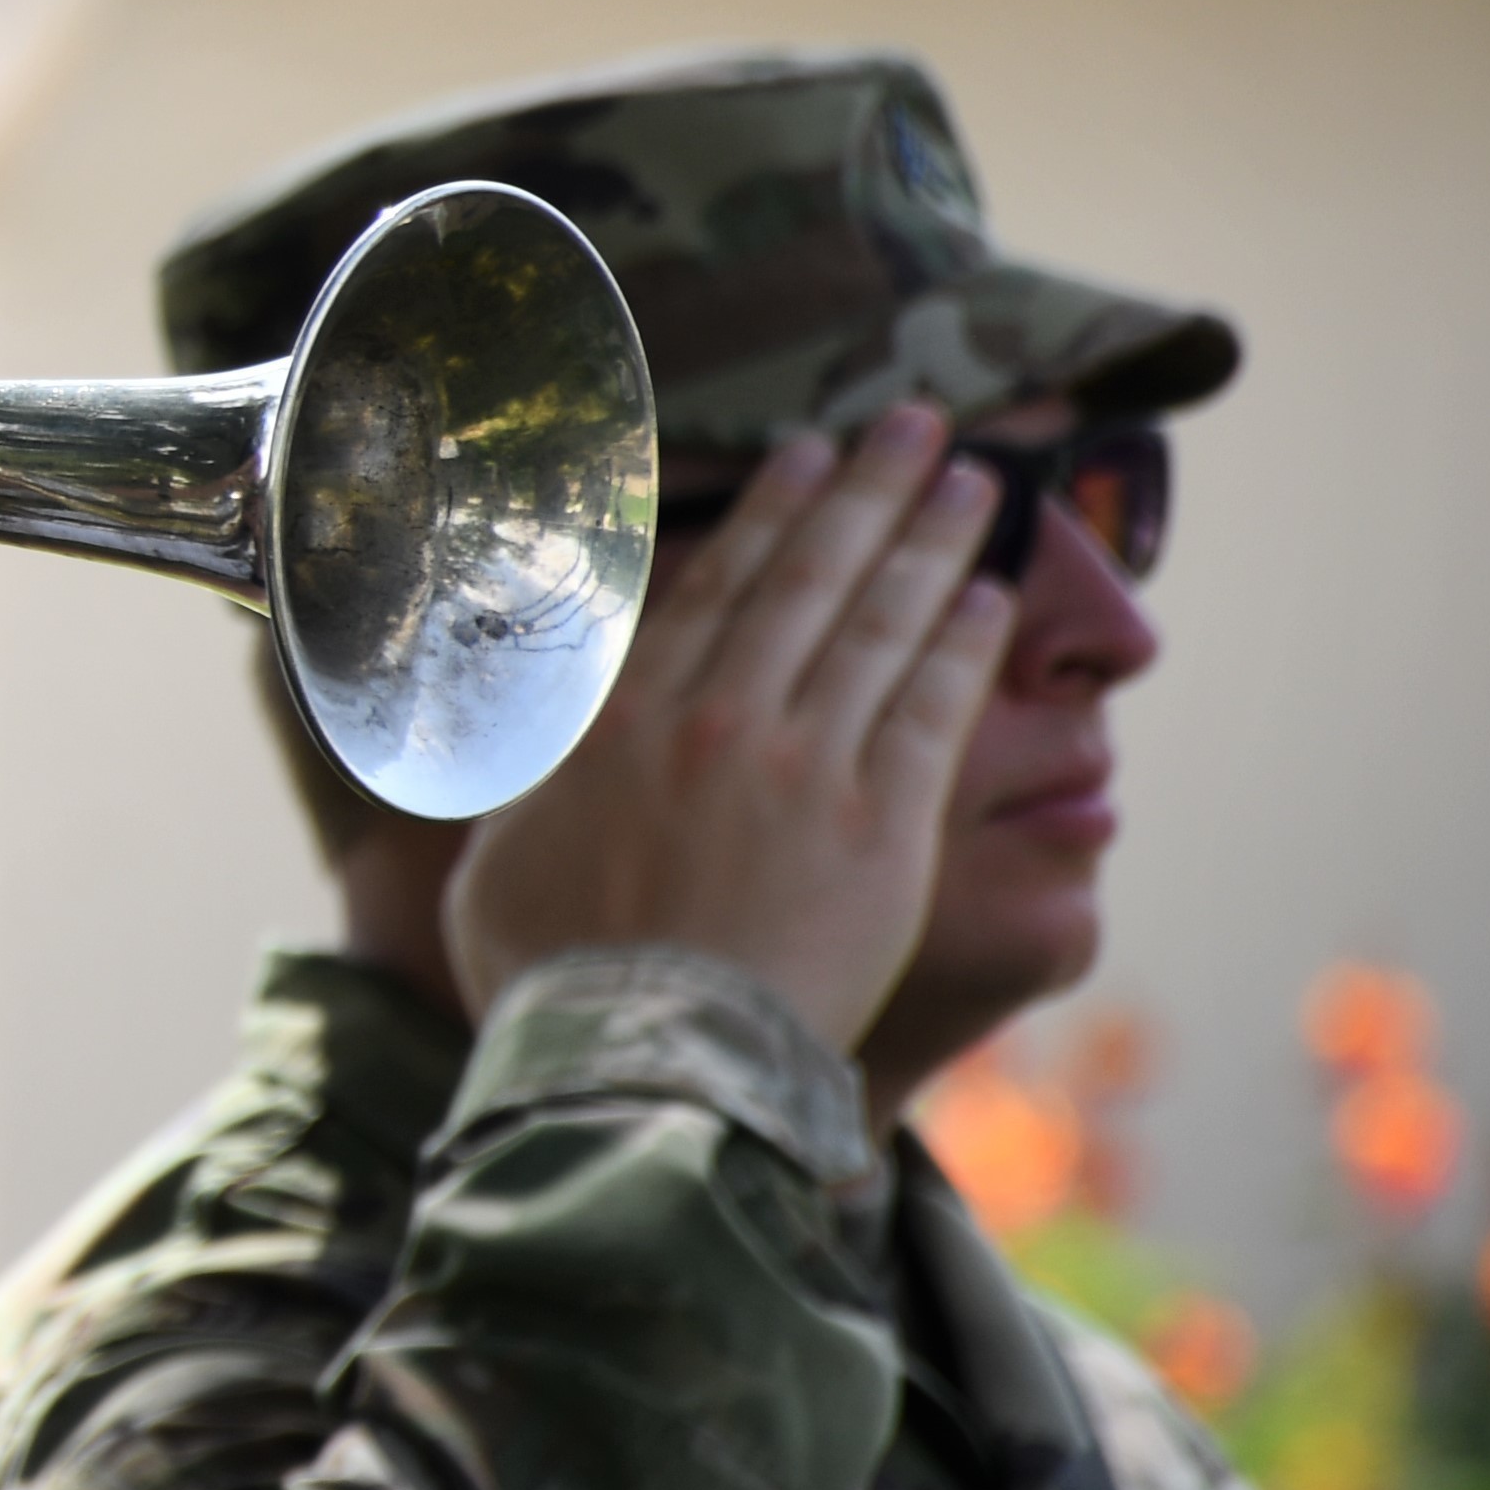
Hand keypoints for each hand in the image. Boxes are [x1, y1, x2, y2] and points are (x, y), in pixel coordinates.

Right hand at [440, 405, 1012, 1049]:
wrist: (644, 1062)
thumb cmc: (556, 983)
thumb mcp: (498, 866)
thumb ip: (528, 790)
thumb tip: (519, 749)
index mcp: (621, 723)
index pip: (712, 589)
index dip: (772, 515)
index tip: (811, 458)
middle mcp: (713, 720)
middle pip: (807, 580)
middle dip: (868, 492)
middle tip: (917, 427)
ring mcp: (800, 768)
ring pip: (877, 626)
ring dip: (932, 542)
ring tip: (976, 483)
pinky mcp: (879, 828)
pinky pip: (929, 712)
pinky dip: (962, 646)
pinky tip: (991, 597)